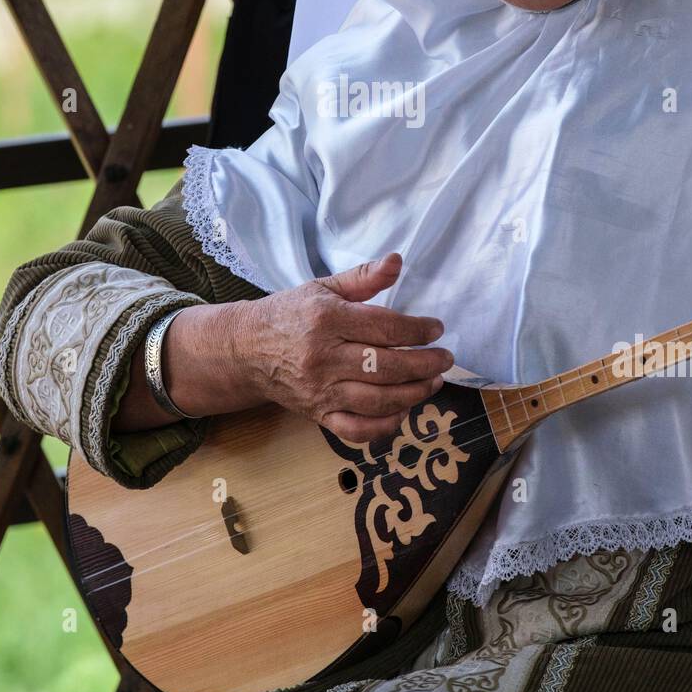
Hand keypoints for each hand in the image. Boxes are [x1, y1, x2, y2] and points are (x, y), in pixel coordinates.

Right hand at [227, 252, 452, 442]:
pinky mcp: (317, 415)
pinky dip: (384, 426)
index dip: (418, 330)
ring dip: (413, 394)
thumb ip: (363, 277)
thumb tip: (397, 261)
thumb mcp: (323, 287)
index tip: (436, 328)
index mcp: (326, 320)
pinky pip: (356, 430)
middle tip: (445, 359)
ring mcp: (320, 391)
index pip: (384, 328)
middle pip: (386, 367)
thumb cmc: (290, 314)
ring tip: (433, 382)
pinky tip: (402, 411)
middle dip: (424, 364)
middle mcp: (323, 357)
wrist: (246, 349)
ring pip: (377, 400)